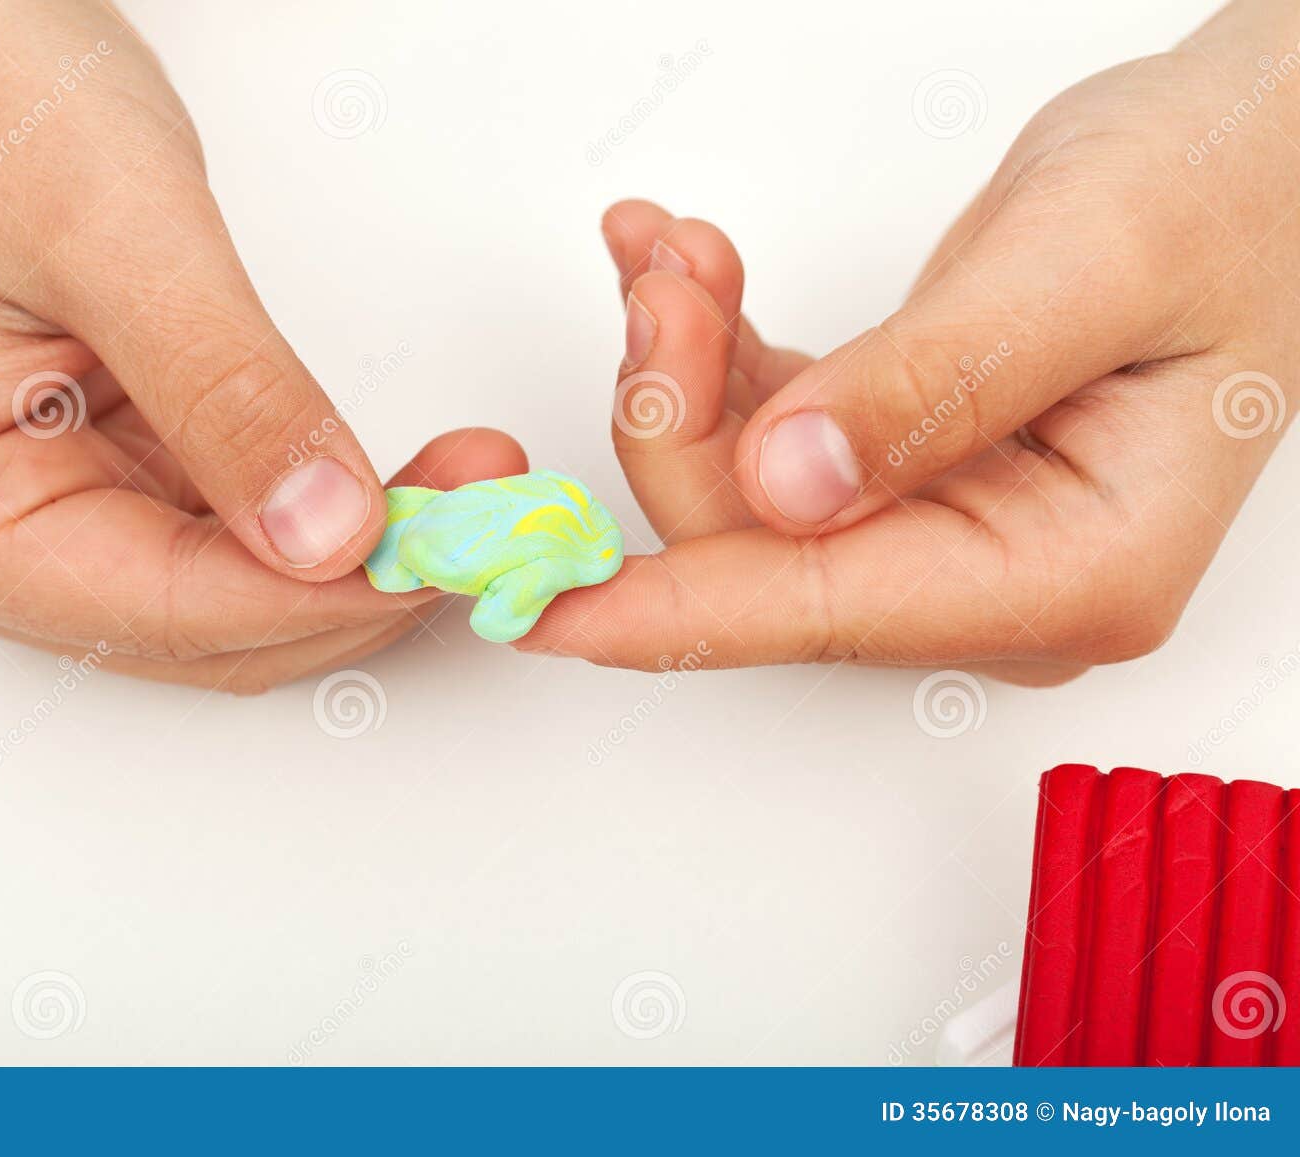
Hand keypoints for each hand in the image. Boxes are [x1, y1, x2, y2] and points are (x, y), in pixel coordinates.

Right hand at [0, 1, 524, 690]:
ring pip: (242, 596)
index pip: (170, 609)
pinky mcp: (113, 471)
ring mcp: (52, 514)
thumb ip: (225, 391)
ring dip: (360, 557)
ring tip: (466, 486)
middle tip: (485, 520)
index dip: (323, 594)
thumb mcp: (116, 233)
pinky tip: (406, 479)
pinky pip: (243, 532)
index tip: (449, 552)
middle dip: (356, 585)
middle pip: (213, 629)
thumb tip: (328, 534)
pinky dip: (330, 512)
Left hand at [522, 1, 1299, 684]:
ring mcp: (948, 533)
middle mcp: (998, 580)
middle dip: (678, 409)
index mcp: (1067, 572)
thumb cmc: (1226, 193)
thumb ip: (934, 385)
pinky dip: (710, 354)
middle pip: (760, 550)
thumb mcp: (1086, 264)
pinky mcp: (904, 475)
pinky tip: (687, 270)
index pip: (822, 609)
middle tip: (663, 275)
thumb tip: (789, 485)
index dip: (664, 608)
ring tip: (676, 253)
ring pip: (745, 493)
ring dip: (684, 369)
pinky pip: (765, 438)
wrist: (1261, 151)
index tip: (535, 602)